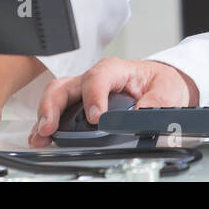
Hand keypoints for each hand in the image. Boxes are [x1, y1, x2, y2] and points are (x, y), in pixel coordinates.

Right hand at [29, 58, 198, 147]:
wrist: (162, 84)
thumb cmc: (161, 83)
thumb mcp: (167, 90)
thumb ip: (156, 101)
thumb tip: (141, 113)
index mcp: (116, 70)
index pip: (98, 78)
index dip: (93, 97)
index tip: (95, 118)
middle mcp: (95, 78)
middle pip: (66, 85)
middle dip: (53, 105)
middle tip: (50, 127)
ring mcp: (84, 91)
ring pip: (56, 96)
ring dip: (45, 116)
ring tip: (40, 136)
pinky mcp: (79, 105)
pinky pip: (58, 110)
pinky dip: (47, 123)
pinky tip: (41, 138)